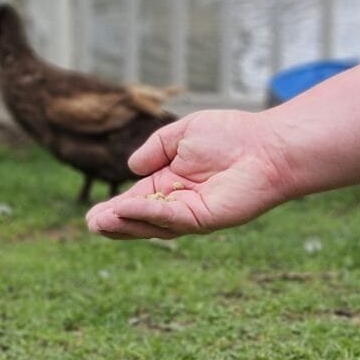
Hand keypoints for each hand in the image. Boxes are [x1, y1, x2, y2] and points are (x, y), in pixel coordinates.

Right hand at [85, 109, 295, 239]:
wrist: (267, 144)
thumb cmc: (232, 134)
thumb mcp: (182, 134)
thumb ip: (155, 148)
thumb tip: (131, 168)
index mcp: (170, 184)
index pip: (136, 201)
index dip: (114, 210)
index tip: (93, 215)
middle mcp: (178, 203)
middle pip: (139, 220)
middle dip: (115, 224)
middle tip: (92, 224)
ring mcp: (191, 214)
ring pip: (152, 225)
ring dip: (125, 224)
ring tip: (100, 222)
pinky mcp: (204, 219)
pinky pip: (170, 219)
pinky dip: (147, 214)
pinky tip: (126, 208)